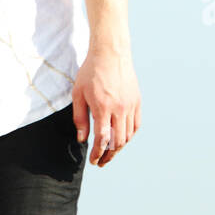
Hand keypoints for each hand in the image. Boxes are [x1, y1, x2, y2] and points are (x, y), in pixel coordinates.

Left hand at [71, 43, 140, 166]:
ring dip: (119, 148)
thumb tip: (82, 139)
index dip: (98, 153)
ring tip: (110, 153)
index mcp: (103, 107)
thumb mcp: (78, 94)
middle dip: (109, 155)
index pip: (103, 139)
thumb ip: (80, 118)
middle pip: (118, 142)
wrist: (111, 53)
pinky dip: (129, 136)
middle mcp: (119, 109)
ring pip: (128, 136)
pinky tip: (121, 140)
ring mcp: (130, 105)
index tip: (93, 161)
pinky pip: (136, 125)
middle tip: (101, 162)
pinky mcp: (137, 102)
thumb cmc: (90, 72)